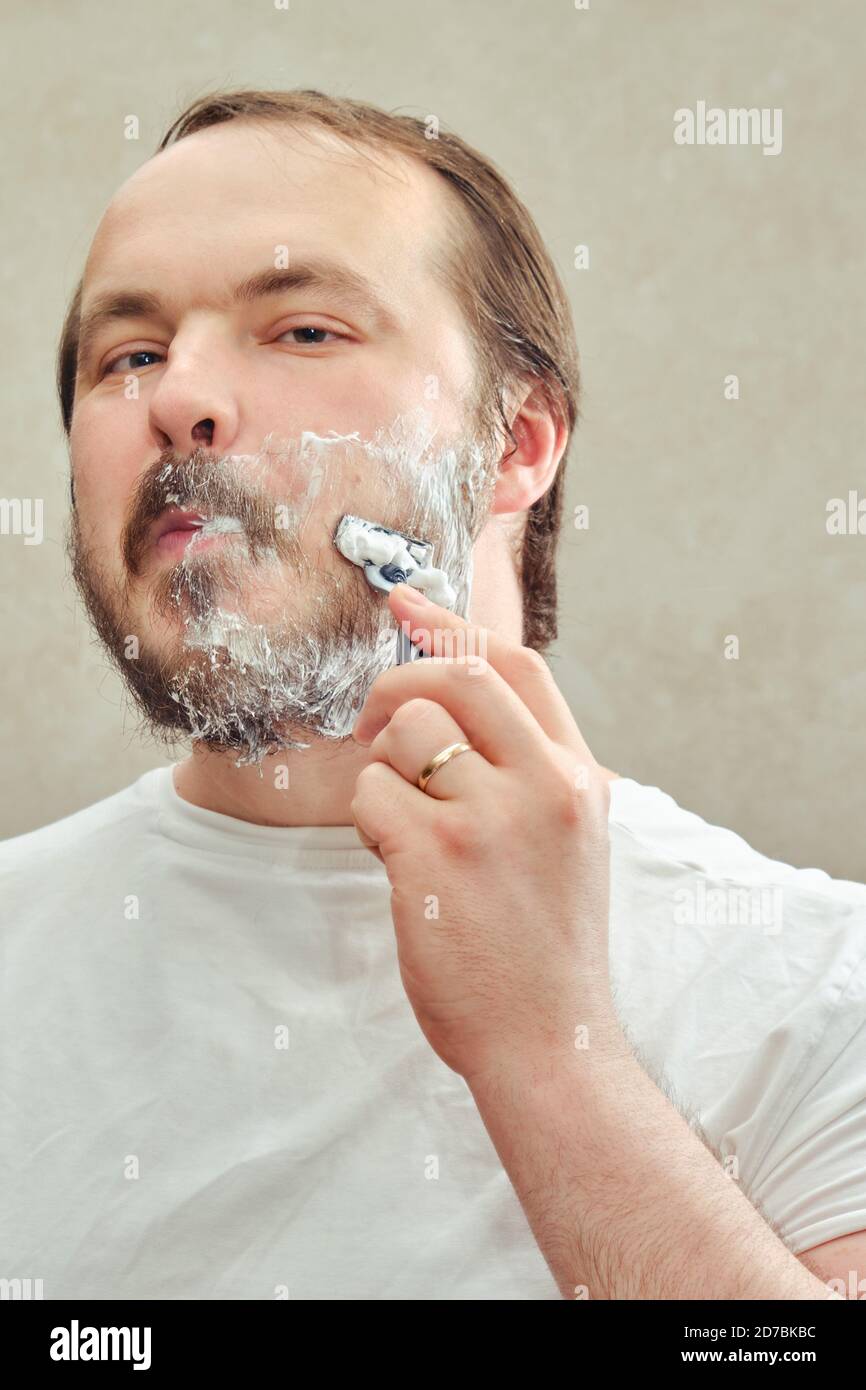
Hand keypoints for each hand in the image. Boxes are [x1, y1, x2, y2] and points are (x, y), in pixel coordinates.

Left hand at [350, 583, 618, 1088]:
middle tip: (373, 722)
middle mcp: (545, 785)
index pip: (519, 666)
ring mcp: (491, 819)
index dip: (453, 626)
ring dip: (382, 768)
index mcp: (581, 777)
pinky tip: (395, 861)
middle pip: (457, 674)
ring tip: (401, 824)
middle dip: (398, 681)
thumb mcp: (572, 843)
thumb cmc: (548, 947)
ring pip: (405, 732)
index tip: (406, 607)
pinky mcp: (435, 857)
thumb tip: (456, 698)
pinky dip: (369, 820)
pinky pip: (372, 795)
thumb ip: (531, 772)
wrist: (551, 1042)